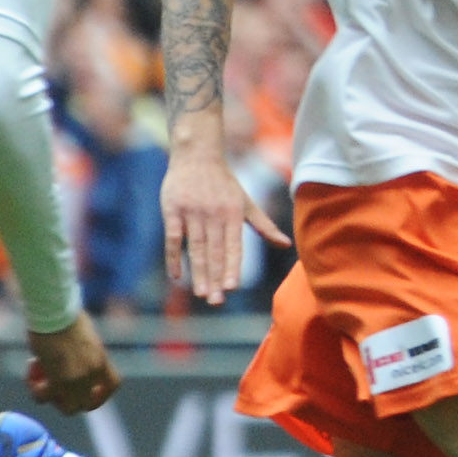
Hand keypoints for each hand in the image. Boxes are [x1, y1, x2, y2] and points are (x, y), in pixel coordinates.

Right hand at [26, 312, 120, 414]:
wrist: (54, 311)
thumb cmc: (64, 317)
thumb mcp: (83, 337)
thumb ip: (83, 354)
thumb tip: (72, 360)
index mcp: (101, 359)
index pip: (112, 385)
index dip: (101, 395)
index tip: (88, 394)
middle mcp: (92, 372)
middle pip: (87, 403)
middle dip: (70, 400)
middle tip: (52, 387)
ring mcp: (77, 378)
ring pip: (67, 407)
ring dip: (51, 398)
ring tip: (38, 380)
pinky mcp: (57, 380)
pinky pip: (45, 397)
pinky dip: (36, 391)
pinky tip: (30, 377)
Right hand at [161, 148, 288, 305]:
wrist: (197, 155)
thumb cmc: (225, 183)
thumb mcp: (247, 203)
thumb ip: (264, 226)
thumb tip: (285, 245)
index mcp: (233, 215)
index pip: (234, 246)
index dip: (233, 267)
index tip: (233, 288)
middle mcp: (214, 215)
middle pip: (214, 252)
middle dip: (215, 277)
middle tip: (216, 301)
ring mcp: (192, 213)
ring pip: (195, 248)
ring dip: (198, 272)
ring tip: (201, 294)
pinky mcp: (172, 210)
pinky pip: (172, 238)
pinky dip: (174, 257)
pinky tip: (177, 276)